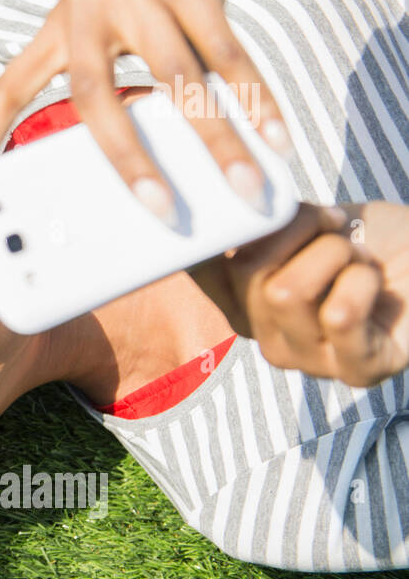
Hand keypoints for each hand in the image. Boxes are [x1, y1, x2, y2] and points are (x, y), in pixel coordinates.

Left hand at [0, 0, 289, 226]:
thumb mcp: (109, 31)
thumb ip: (112, 91)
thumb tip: (137, 178)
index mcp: (55, 28)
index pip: (5, 90)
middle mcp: (85, 5)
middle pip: (93, 94)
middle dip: (124, 158)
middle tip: (155, 210)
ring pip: (176, 77)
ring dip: (213, 137)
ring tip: (240, 186)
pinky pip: (227, 52)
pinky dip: (254, 99)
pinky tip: (272, 139)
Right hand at [188, 202, 408, 387]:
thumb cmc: (374, 237)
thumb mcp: (304, 218)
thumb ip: (260, 226)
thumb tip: (225, 213)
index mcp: (241, 298)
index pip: (199, 269)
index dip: (223, 233)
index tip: (255, 206)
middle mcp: (264, 335)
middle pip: (245, 272)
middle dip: (304, 233)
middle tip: (338, 235)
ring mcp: (306, 360)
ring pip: (284, 293)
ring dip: (337, 258)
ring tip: (361, 265)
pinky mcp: (354, 372)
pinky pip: (336, 317)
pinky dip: (364, 284)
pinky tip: (379, 292)